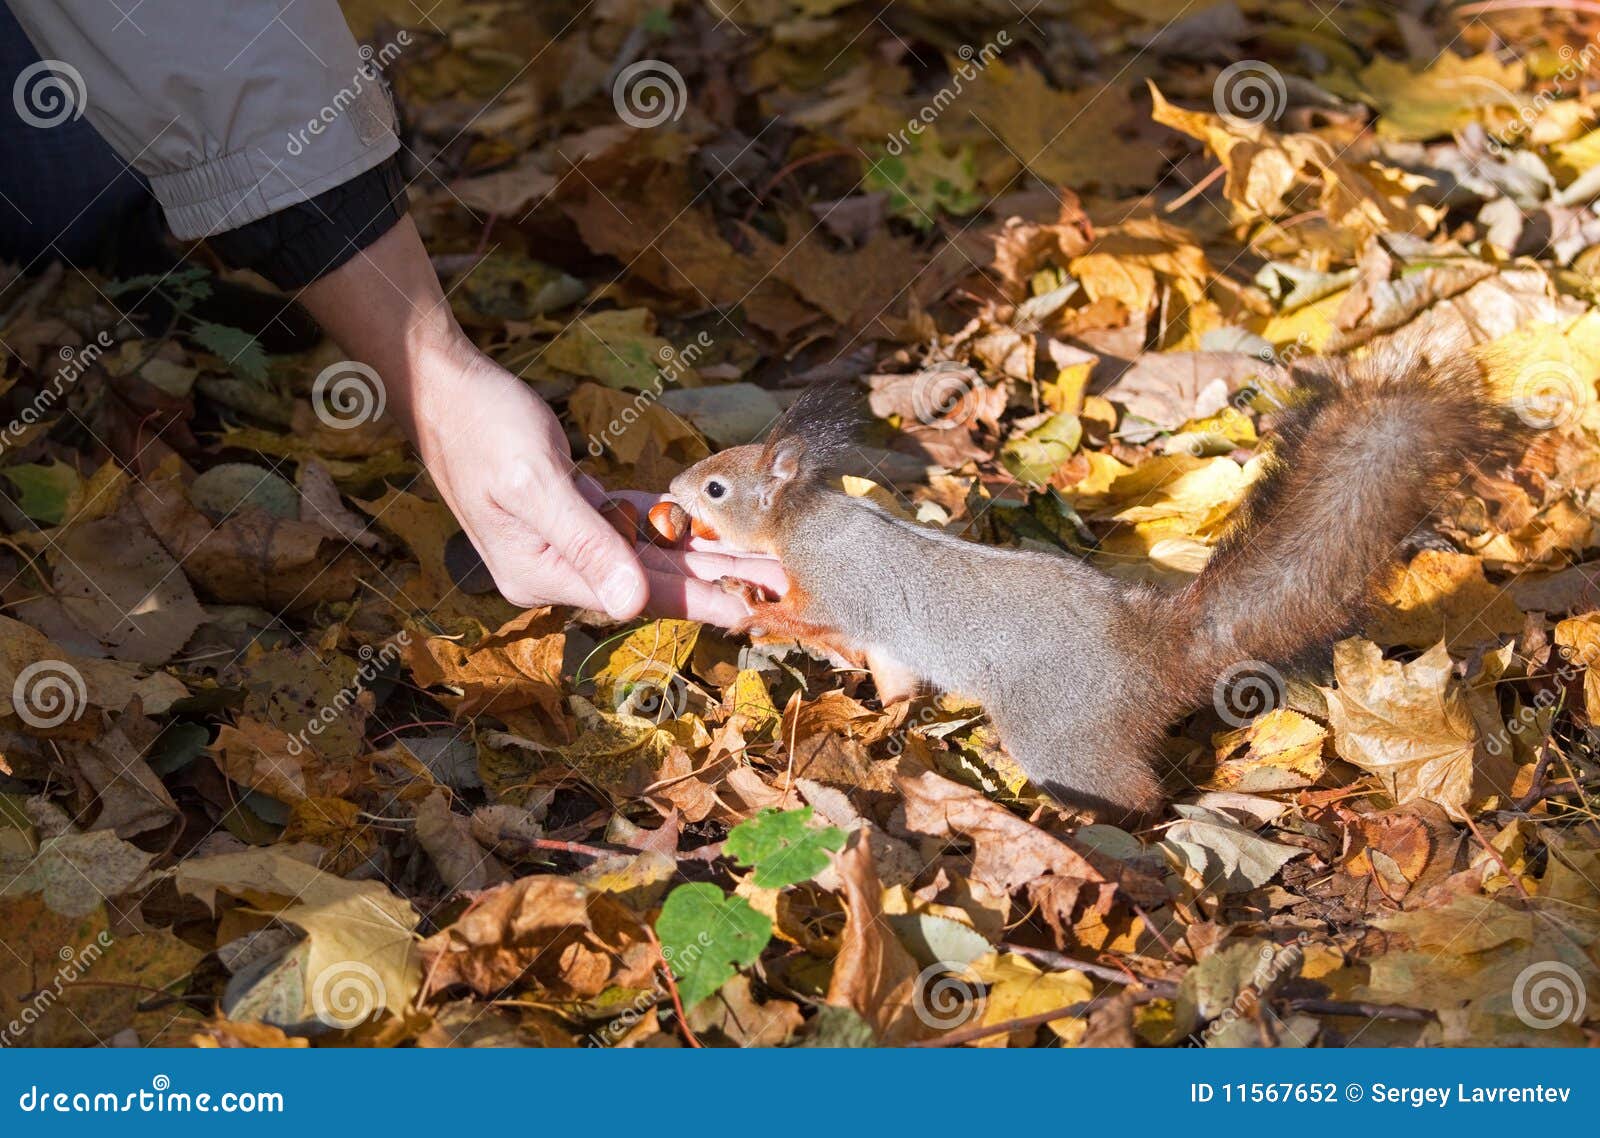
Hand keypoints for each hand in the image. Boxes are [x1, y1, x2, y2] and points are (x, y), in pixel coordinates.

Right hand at [298, 217, 783, 625]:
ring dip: (699, 554)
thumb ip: (588, 544)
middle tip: (774, 584)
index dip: (697, 600)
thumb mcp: (535, 485)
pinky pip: (627, 524)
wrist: (439, 382)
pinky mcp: (567, 509)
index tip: (749, 610)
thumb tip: (633, 603)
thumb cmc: (480, 427)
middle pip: (648, 579)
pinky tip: (706, 531)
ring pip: (645, 552)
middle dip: (713, 580)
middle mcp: (552, 566)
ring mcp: (559, 540)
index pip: (635, 593)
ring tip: (755, 560)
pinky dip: (664, 525)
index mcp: (540, 572)